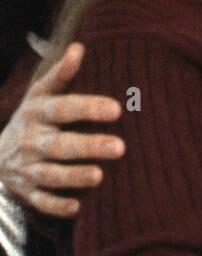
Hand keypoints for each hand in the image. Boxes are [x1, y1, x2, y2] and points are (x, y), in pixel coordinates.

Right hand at [0, 43, 123, 216]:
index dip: (88, 108)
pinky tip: (77, 208)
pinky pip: (40, 202)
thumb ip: (61, 74)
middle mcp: (30, 141)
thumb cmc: (33, 118)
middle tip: (120, 147)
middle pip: (59, 145)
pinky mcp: (27, 192)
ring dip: (73, 176)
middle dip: (88, 146)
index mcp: (36, 113)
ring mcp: (27, 169)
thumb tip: (79, 47)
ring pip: (50, 175)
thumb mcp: (40, 94)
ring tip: (99, 176)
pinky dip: (57, 206)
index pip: (63, 108)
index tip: (117, 108)